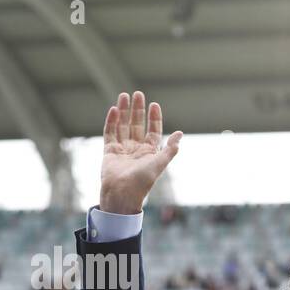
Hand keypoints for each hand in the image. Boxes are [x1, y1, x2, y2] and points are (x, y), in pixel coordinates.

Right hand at [99, 91, 181, 214]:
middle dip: (138, 110)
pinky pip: (110, 132)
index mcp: (150, 152)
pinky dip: (111, 121)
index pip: (153, 130)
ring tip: (124, 96)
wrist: (122, 194)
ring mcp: (123, 149)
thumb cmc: (143, 182)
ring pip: (123, 126)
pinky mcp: (109, 151)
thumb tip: (180, 135)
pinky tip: (114, 110)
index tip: (154, 104)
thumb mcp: (159, 164)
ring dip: (124, 111)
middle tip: (137, 94)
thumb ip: (169, 149)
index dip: (154, 118)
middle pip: (137, 125)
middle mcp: (137, 149)